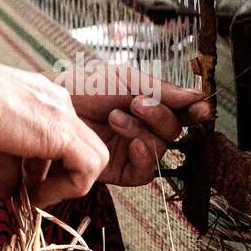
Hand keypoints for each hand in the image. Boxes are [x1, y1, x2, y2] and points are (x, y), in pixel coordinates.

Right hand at [0, 52, 109, 207]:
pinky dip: (68, 188)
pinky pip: (88, 170)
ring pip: (96, 159)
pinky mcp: (63, 134)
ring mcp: (65, 116)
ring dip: (69, 185)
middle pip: (87, 148)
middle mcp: (60, 103)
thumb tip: (9, 197)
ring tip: (36, 196)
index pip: (66, 137)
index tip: (25, 183)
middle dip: (66, 177)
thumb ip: (8, 170)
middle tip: (35, 193)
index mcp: (45, 98)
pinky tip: (36, 194)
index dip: (50, 166)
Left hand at [54, 61, 209, 186]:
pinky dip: (144, 156)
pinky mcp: (120, 171)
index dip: (195, 110)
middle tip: (138, 104)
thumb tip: (198, 95)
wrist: (50, 106)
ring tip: (117, 117)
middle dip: (160, 116)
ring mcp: (132, 149)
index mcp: (148, 103)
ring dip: (145, 131)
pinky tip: (133, 143)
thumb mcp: (123, 78)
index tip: (200, 109)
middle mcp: (144, 127)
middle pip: (174, 130)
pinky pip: (145, 172)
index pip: (181, 109)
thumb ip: (161, 89)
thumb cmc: (83, 87)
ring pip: (161, 149)